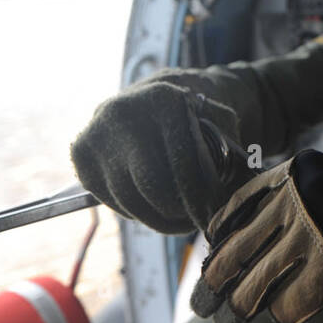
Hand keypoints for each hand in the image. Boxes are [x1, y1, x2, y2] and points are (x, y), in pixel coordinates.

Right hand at [69, 81, 244, 234]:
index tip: (213, 214)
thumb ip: (229, 146)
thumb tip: (241, 184)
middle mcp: (121, 112)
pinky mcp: (81, 157)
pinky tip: (155, 207)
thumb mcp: (218, 121)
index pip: (184, 163)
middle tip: (198, 223)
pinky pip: (113, 202)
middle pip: (155, 188)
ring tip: (181, 221)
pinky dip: (138, 213)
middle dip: (181, 212)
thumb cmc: (194, 116)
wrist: (150, 100)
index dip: (202, 196)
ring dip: (160, 219)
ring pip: (132, 201)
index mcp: (162, 99)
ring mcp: (95, 135)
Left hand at [191, 150, 322, 322]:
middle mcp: (297, 199)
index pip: (237, 207)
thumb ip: (289, 202)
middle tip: (201, 300)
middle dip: (213, 281)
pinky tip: (283, 317)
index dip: (218, 237)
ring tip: (226, 320)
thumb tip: (249, 247)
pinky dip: (282, 315)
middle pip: (237, 249)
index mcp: (293, 173)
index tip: (210, 256)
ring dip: (238, 307)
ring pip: (255, 283)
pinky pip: (289, 303)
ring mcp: (313, 234)